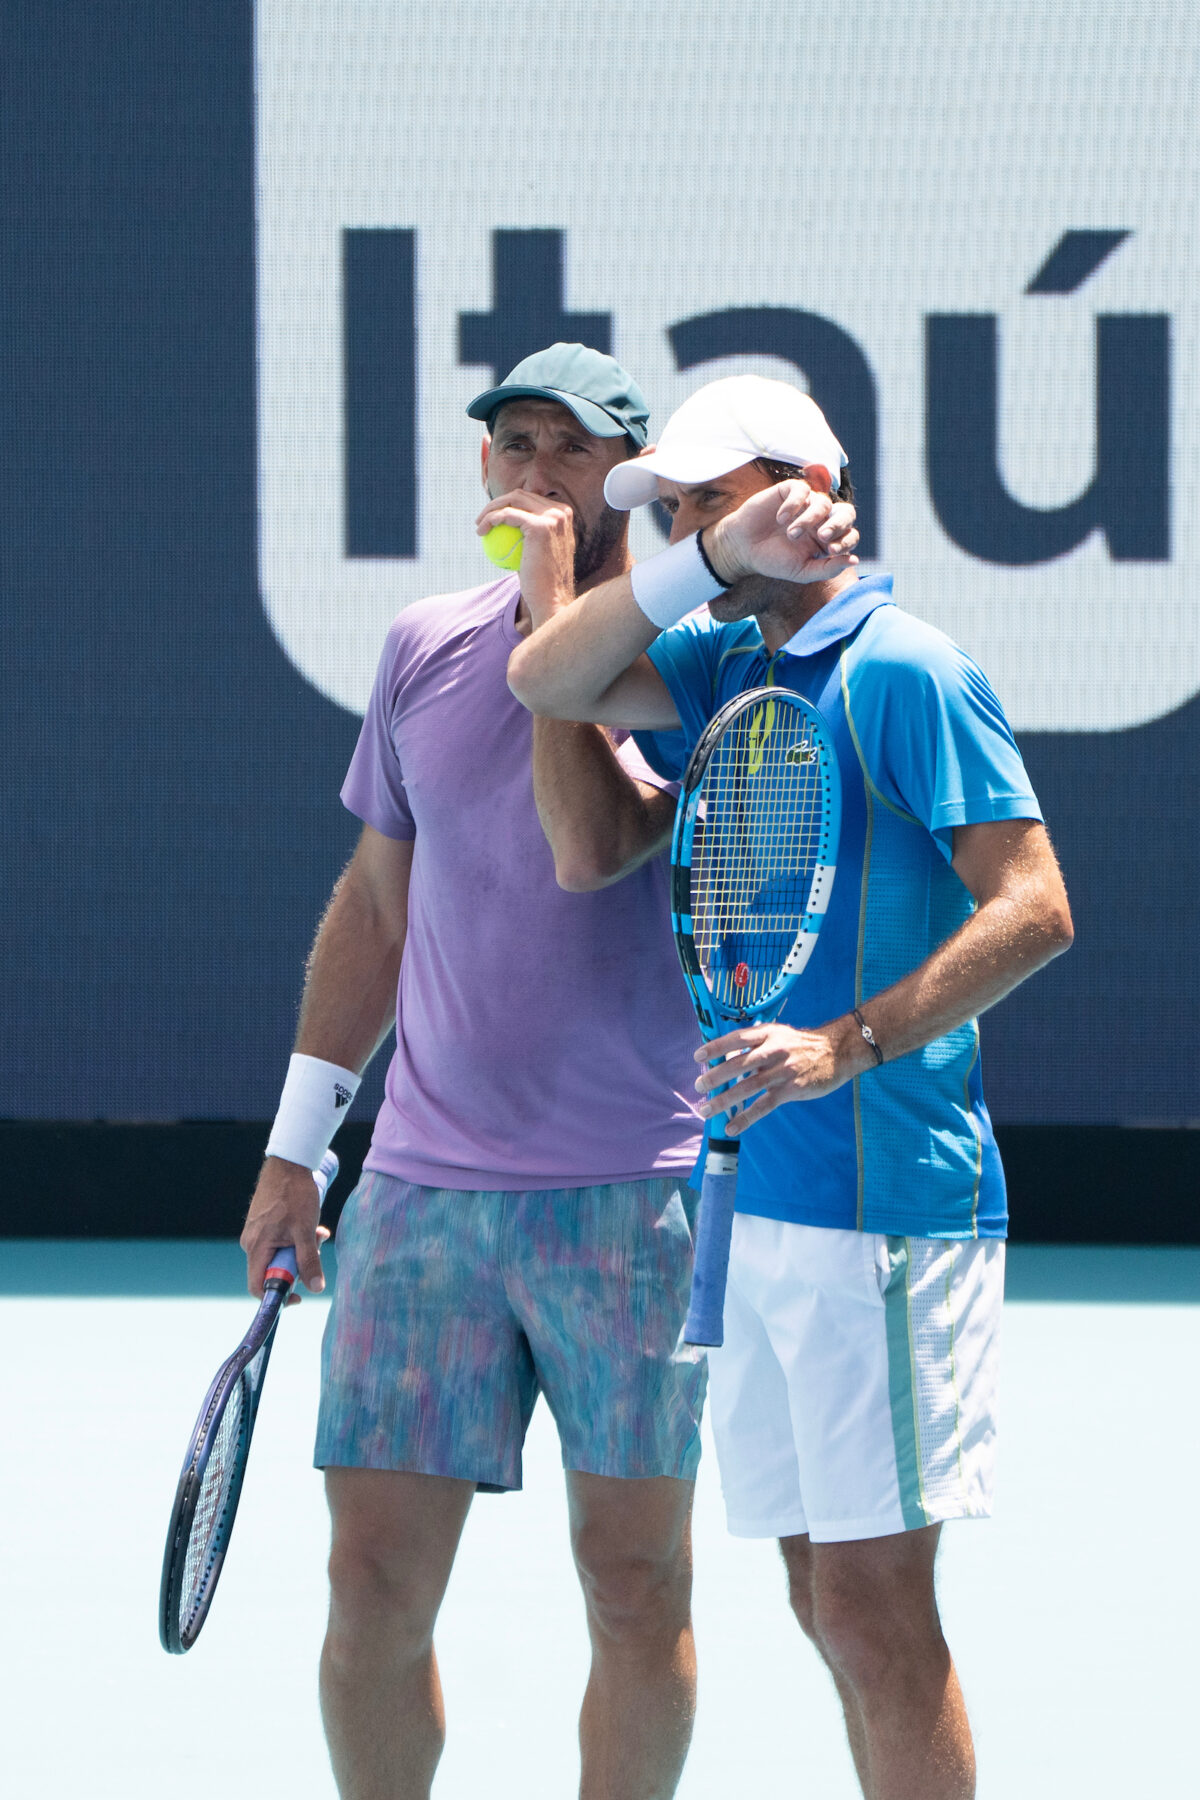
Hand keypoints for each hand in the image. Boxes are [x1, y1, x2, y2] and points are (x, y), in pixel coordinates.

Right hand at [240, 1158, 329, 1298]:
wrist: (289, 1163)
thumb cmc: (295, 1195)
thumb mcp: (306, 1231)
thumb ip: (309, 1261)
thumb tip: (316, 1288)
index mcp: (255, 1247)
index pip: (258, 1287)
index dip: (278, 1296)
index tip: (300, 1295)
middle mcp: (250, 1242)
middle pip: (272, 1270)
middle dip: (297, 1266)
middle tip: (317, 1250)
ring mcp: (256, 1232)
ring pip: (279, 1254)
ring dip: (301, 1250)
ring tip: (319, 1234)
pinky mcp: (263, 1224)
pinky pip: (279, 1241)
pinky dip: (296, 1239)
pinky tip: (312, 1226)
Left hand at [475, 489, 576, 628]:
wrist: (552, 600)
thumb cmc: (540, 583)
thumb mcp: (538, 554)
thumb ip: (528, 535)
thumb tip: (506, 522)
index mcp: (564, 514)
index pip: (530, 499)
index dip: (507, 504)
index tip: (492, 517)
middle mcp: (562, 512)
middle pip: (521, 495)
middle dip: (497, 503)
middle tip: (481, 520)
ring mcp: (553, 518)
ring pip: (513, 500)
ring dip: (491, 509)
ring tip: (479, 525)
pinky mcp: (540, 526)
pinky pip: (507, 515)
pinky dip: (491, 519)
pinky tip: (480, 531)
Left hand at [694, 1017, 863, 1131]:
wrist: (837, 1052)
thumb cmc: (801, 1045)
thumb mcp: (779, 1035)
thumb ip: (754, 1045)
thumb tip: (725, 1059)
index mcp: (768, 1033)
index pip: (737, 1038)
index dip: (716, 1046)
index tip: (698, 1056)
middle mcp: (774, 1050)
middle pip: (739, 1063)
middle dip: (715, 1076)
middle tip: (699, 1086)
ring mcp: (783, 1071)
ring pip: (748, 1086)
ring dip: (724, 1100)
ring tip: (707, 1110)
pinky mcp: (792, 1090)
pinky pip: (764, 1106)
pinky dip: (746, 1118)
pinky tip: (731, 1127)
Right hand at [706, 479, 859, 585]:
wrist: (743, 548)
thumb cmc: (773, 560)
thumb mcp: (802, 571)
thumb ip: (828, 569)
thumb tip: (854, 560)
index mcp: (828, 539)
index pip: (850, 534)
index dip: (846, 541)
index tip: (830, 551)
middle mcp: (821, 519)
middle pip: (846, 513)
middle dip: (837, 524)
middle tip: (822, 536)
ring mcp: (806, 504)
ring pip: (823, 503)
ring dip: (809, 519)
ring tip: (791, 534)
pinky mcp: (789, 491)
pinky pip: (801, 490)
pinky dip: (794, 503)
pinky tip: (780, 518)